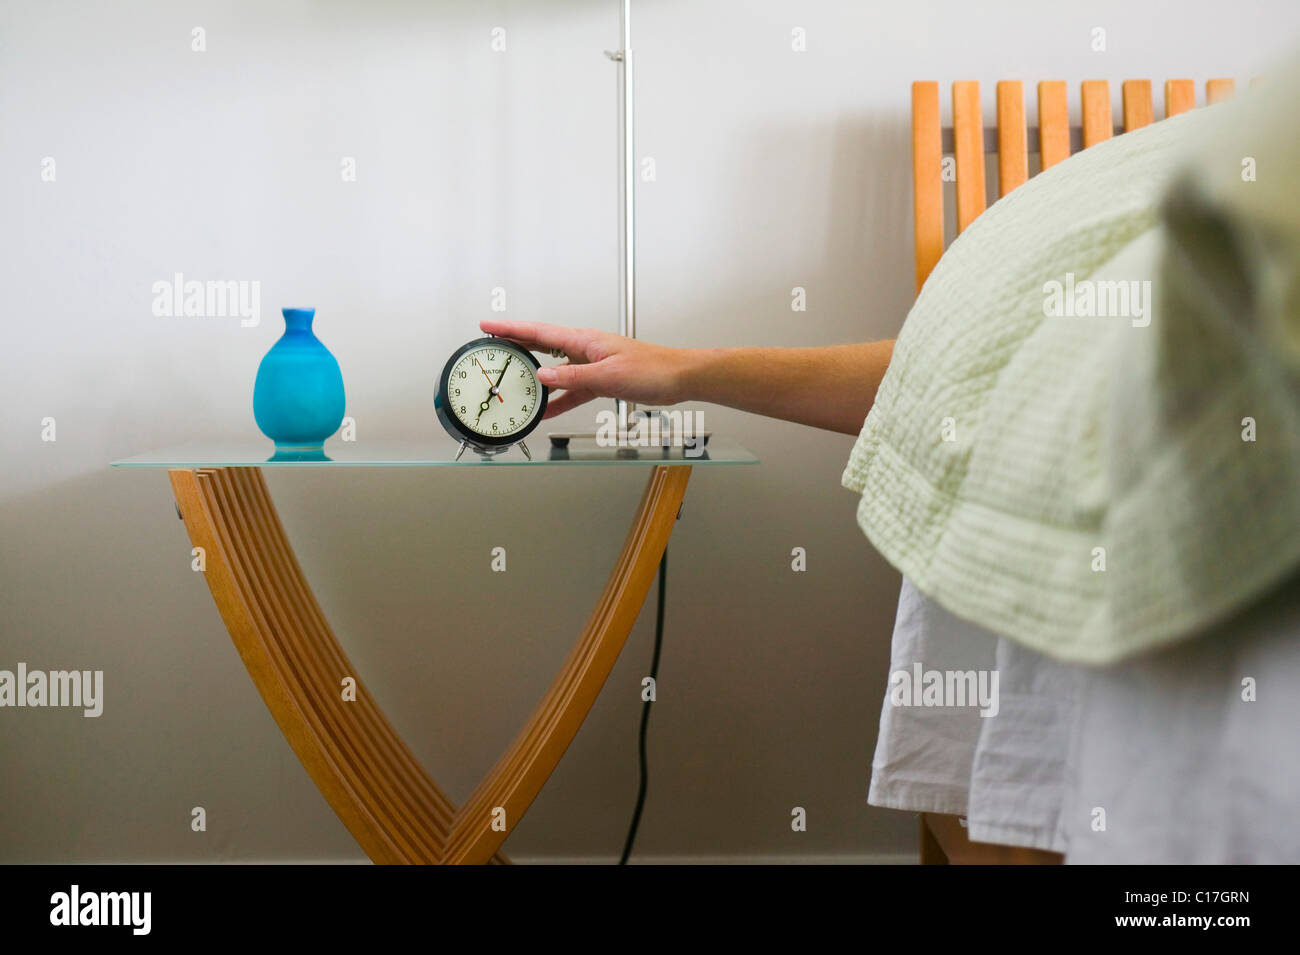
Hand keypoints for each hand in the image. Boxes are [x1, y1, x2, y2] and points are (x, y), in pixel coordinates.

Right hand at [479, 320, 694, 418]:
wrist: (678, 378)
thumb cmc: (652, 369)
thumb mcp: (607, 375)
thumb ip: (572, 377)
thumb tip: (542, 377)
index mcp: (584, 340)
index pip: (539, 332)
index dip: (511, 329)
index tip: (488, 325)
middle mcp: (584, 349)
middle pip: (541, 346)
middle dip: (515, 346)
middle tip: (490, 348)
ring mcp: (591, 365)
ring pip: (554, 371)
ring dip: (534, 379)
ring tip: (512, 385)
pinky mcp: (599, 381)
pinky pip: (571, 390)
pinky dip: (558, 400)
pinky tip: (546, 410)